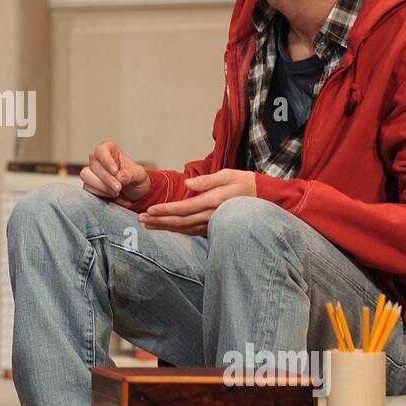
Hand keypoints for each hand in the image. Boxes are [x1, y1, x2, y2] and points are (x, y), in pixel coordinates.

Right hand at [81, 139, 150, 202]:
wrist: (135, 194)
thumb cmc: (137, 180)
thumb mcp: (140, 175)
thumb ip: (130, 174)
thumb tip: (119, 177)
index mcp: (111, 150)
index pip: (102, 150)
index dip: (106, 160)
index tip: (115, 171)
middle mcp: (99, 159)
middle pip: (94, 164)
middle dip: (106, 178)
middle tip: (119, 188)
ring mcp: (93, 172)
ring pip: (86, 175)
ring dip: (100, 186)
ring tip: (116, 193)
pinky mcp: (90, 184)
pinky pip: (87, 187)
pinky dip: (99, 193)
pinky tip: (111, 195)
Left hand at [138, 168, 256, 235]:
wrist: (265, 199)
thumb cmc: (245, 183)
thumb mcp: (228, 175)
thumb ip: (207, 180)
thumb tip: (188, 184)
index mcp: (213, 201)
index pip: (184, 208)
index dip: (165, 210)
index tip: (150, 210)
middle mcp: (211, 216)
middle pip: (180, 222)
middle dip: (159, 221)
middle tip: (141, 220)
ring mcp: (212, 224)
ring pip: (184, 229)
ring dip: (165, 227)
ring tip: (148, 225)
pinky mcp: (213, 228)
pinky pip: (192, 231)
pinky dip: (177, 230)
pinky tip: (166, 228)